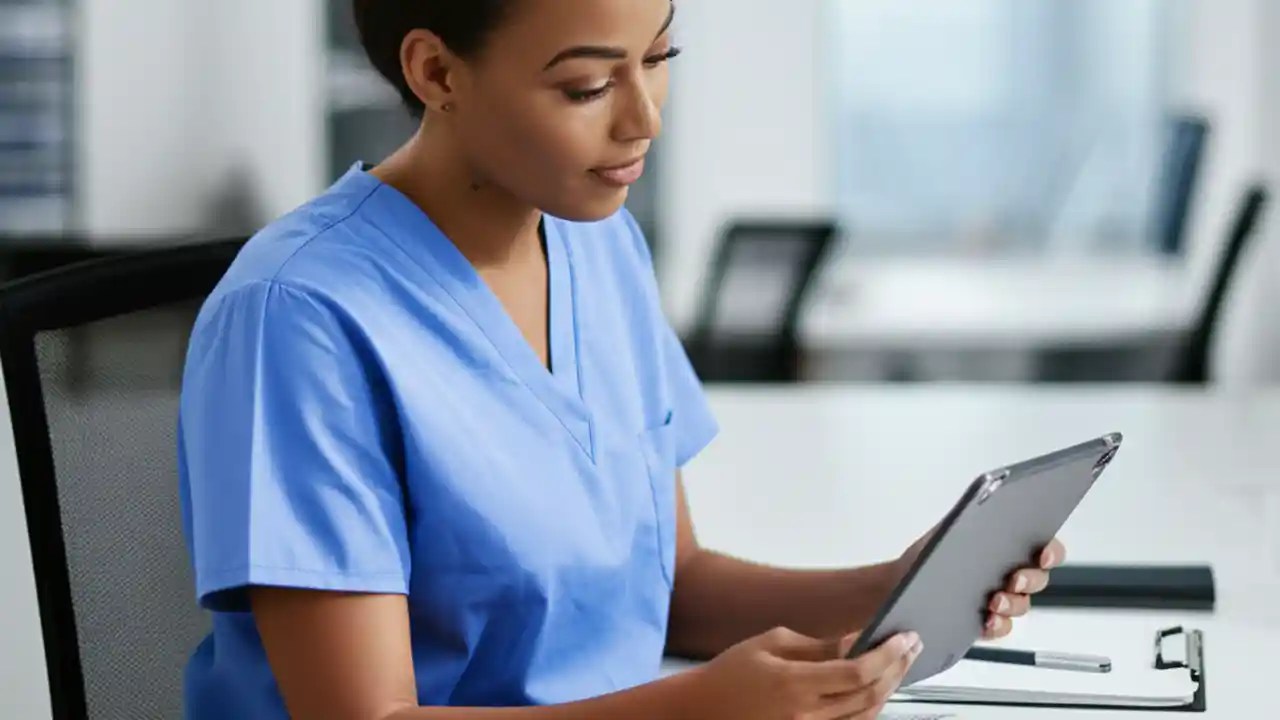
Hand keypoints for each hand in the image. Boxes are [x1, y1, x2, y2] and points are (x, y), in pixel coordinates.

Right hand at [685, 626, 922, 719]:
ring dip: (889, 687)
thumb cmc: (734, 670)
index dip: (888, 655)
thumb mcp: (772, 643)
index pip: (857, 671)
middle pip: (869, 694)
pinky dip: (871, 706)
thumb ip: (818, 646)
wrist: (704, 710)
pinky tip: (879, 687)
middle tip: (913, 645)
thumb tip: (858, 641)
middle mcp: (806, 714)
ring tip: (902, 663)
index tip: (906, 637)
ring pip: (866, 714)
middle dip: (897, 667)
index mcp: (795, 683)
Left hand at [894, 530, 1066, 639]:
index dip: (1051, 551)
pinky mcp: (986, 622)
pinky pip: (1002, 627)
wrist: (901, 584)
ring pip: (1021, 605)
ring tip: (994, 601)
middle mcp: (1009, 574)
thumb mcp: (947, 532)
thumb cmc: (927, 556)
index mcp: (1006, 549)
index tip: (1043, 554)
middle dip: (1030, 580)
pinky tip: (987, 620)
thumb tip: (983, 505)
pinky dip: (998, 625)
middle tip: (1014, 579)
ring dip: (1012, 604)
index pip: (1044, 548)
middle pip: (1038, 579)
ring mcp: (1000, 600)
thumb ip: (969, 520)